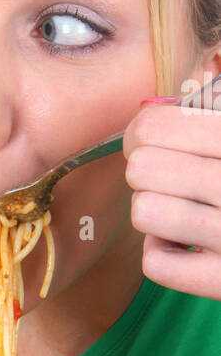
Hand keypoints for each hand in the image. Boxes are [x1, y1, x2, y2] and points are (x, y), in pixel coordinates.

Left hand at [123, 94, 220, 297]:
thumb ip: (217, 106)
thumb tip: (175, 94)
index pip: (152, 127)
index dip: (142, 135)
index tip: (155, 144)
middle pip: (141, 168)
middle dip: (148, 174)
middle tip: (172, 181)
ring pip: (145, 212)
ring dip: (157, 212)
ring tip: (186, 211)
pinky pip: (156, 262)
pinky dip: (164, 253)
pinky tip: (188, 245)